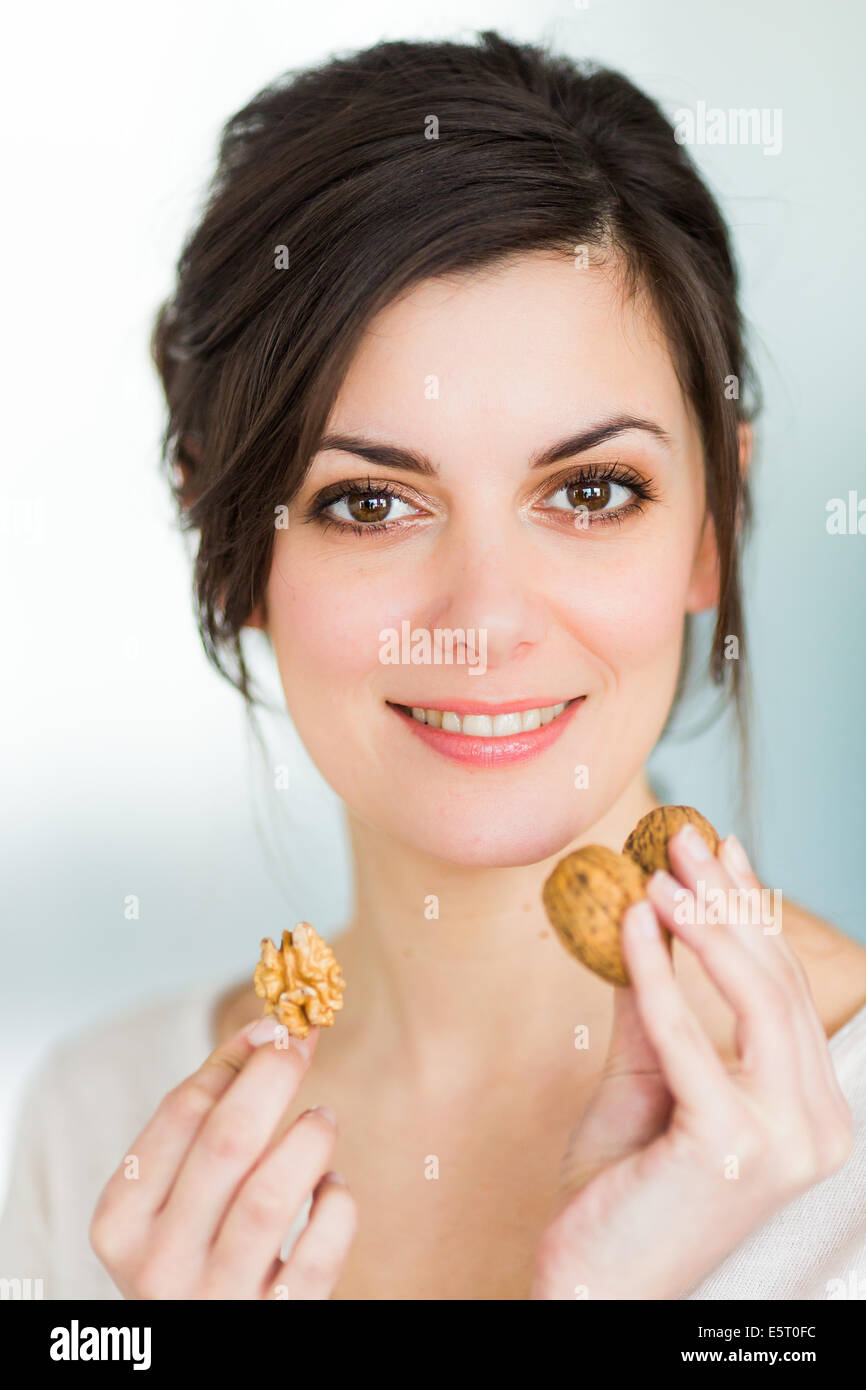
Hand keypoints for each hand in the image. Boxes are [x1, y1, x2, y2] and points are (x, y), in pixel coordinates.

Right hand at [90, 1018, 355, 1298]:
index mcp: (121, 1222)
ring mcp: (216, 1300)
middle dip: (274, 1074)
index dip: (235, 1057)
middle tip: (306, 1038)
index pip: (180, 1114)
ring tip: (322, 1120)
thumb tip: (265, 1030)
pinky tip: (331, 1189)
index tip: (275, 1023)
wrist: (203, 1348)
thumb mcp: (171, 1199)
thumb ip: (204, 1122)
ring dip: (308, 1138)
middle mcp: (158, 1265)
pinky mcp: (275, 1323)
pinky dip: (336, 1204)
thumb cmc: (193, 1256)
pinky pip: (319, 1249)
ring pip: (271, 1194)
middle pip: (228, 1141)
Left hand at [530, 827, 852, 1299]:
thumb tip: (646, 920)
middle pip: (777, 985)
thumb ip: (654, 1008)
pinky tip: (633, 924)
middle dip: (730, 901)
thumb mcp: (645, 1079)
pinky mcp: (735, 1147)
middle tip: (684, 840)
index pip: (785, 989)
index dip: (754, 912)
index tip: (722, 850)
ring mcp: (784, 1141)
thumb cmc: (621, 1192)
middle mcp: (815, 1126)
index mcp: (807, 1109)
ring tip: (660, 871)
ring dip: (706, 924)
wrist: (592, 1283)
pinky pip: (690, 1036)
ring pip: (757, 1000)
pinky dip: (660, 971)